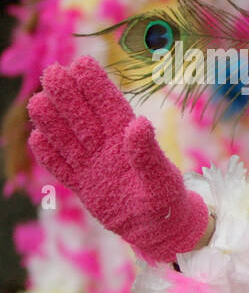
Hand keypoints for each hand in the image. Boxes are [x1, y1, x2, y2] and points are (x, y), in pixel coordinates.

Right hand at [27, 56, 211, 263]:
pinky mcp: (83, 185)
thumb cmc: (168, 199)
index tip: (83, 63)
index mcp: (130, 138)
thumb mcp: (162, 178)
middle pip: (83, 116)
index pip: (110, 106)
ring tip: (38, 101)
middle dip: (69, 94)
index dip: (96, 85)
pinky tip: (37, 139)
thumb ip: (148, 152)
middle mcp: (108, 146)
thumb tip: (138, 123)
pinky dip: (50, 156)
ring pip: (68, 138)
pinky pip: (63, 167)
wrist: (158, 229)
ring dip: (53, 121)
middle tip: (54, 72)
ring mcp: (93, 165)